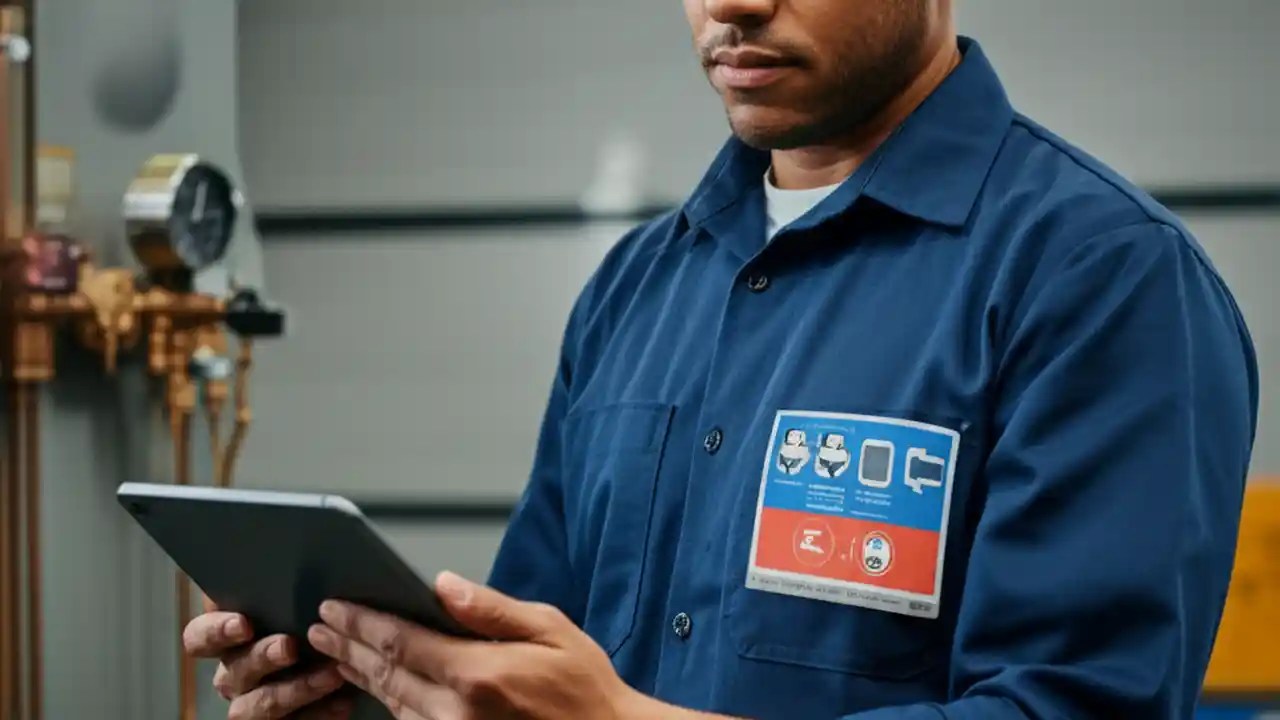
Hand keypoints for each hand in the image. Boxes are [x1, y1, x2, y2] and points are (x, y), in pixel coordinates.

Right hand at [183, 595, 352, 718]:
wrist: (344, 660)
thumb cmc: (312, 619)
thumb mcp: (297, 598)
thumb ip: (280, 585)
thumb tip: (280, 549)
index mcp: (230, 639)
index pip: (199, 637)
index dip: (215, 632)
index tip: (243, 623)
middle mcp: (235, 674)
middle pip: (231, 672)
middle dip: (261, 658)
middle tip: (290, 646)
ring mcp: (253, 703)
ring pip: (257, 705)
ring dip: (294, 690)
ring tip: (330, 675)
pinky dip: (318, 713)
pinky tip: (343, 701)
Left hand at [306, 572, 664, 719]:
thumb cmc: (585, 690)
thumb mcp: (550, 631)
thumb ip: (491, 608)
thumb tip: (443, 584)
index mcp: (479, 676)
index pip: (401, 643)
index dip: (362, 623)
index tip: (334, 608)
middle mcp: (457, 714)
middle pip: (385, 676)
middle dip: (348, 648)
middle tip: (319, 628)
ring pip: (393, 705)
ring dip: (362, 677)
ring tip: (338, 654)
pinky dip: (391, 704)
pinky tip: (379, 688)